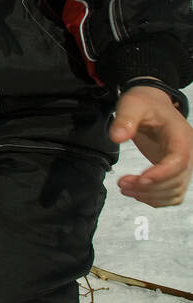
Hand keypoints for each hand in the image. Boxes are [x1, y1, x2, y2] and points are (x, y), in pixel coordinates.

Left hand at [111, 85, 191, 206]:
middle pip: (176, 180)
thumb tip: (117, 137)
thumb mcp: (132, 104)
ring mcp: (183, 165)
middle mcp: (187, 153)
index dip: (161, 174)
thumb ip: (125, 119)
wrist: (153, 104)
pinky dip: (157, 199)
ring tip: (125, 187)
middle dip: (149, 187)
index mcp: (181, 137)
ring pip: (174, 191)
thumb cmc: (145, 103)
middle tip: (122, 183)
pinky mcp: (174, 172)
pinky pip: (173, 194)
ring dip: (150, 196)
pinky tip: (137, 193)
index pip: (179, 162)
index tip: (140, 179)